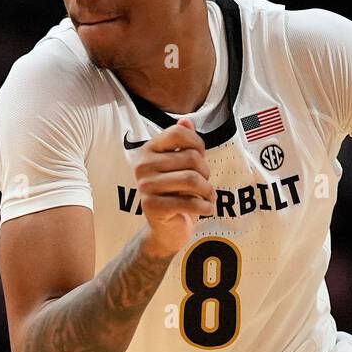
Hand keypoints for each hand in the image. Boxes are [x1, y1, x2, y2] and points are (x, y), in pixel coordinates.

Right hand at [132, 118, 215, 254]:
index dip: (198, 144)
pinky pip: (190, 202)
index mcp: (148, 150)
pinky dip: (206, 207)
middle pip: (191, 158)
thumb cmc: (176, 194)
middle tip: (206, 185)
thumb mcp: (181, 167)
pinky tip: (207, 209)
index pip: (179, 132)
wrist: (165, 230)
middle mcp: (143, 165)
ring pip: (192, 180)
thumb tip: (186, 120)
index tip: (202, 159)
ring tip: (209, 197)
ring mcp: (145, 186)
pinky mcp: (152, 207)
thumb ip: (183, 144)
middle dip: (206, 173)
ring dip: (208, 190)